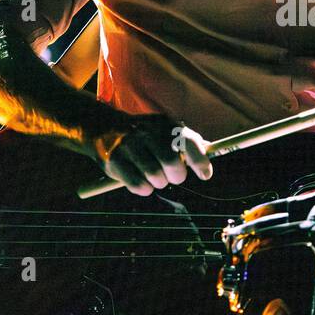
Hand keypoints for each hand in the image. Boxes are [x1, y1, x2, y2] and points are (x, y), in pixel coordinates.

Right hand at [86, 111, 211, 195]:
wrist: (105, 127)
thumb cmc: (145, 134)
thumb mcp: (166, 129)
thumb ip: (188, 141)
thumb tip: (210, 151)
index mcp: (165, 125)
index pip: (189, 143)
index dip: (201, 163)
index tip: (205, 174)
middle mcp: (148, 133)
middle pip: (172, 165)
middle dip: (176, 176)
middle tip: (172, 175)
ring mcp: (130, 146)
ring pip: (156, 178)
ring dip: (159, 182)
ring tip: (154, 176)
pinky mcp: (116, 161)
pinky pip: (138, 186)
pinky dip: (145, 189)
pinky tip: (142, 181)